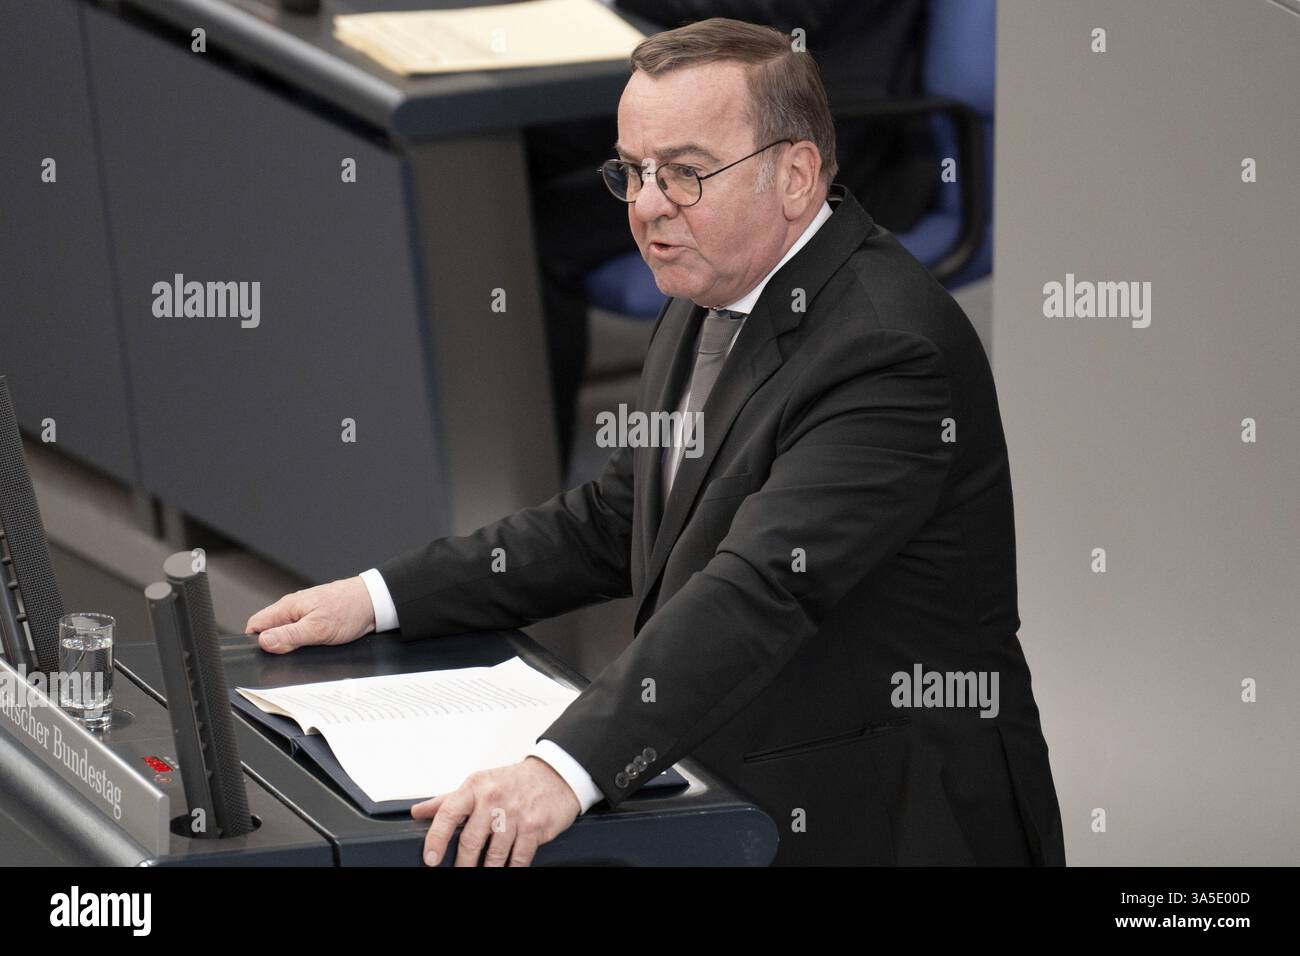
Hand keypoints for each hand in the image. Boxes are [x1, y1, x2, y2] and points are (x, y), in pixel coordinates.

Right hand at [243, 576, 375, 653]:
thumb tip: (264, 642)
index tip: (259, 658)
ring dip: (289, 646)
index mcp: (287, 607)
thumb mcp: (317, 628)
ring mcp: (304, 615)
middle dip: (272, 647)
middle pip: (269, 631)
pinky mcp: (315, 621)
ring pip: (285, 634)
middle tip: (283, 661)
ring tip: (300, 655)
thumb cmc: (349, 609)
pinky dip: (301, 644)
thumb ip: (290, 636)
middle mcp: (293, 610)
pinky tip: (310, 650)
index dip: (253, 642)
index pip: (256, 624)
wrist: (375, 602)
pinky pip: (300, 634)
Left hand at [413, 757, 580, 866]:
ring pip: (494, 855)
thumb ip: (447, 800)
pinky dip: (510, 870)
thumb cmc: (513, 781)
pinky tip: (505, 870)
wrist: (555, 775)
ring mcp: (515, 814)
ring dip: (486, 871)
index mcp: (475, 787)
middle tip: (459, 873)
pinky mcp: (534, 827)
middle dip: (462, 865)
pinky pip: (518, 859)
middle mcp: (494, 799)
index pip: (448, 813)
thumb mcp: (479, 783)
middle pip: (470, 841)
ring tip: (481, 874)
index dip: (436, 839)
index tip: (431, 859)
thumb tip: (418, 812)